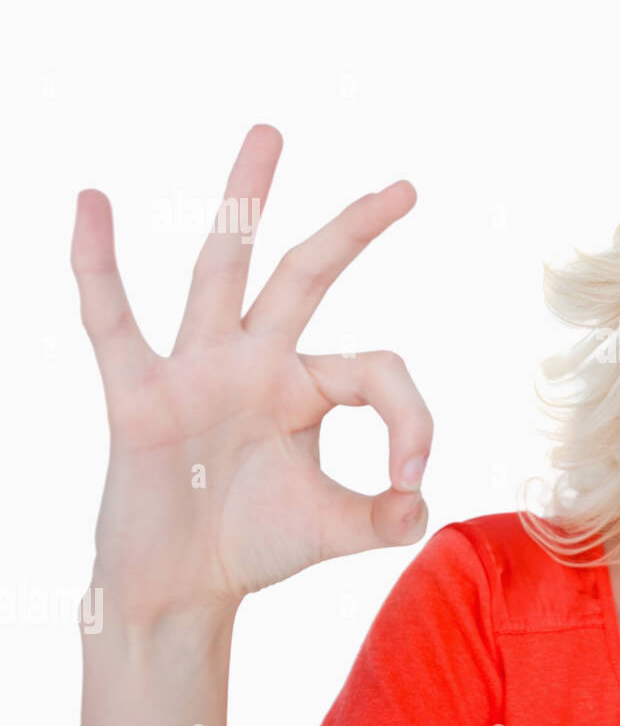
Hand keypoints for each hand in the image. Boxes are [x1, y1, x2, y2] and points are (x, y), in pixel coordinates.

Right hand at [71, 124, 432, 623]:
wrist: (180, 591)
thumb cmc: (253, 546)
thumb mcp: (332, 529)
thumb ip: (383, 518)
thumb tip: (421, 506)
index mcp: (308, 389)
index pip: (378, 370)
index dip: (411, 420)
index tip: (411, 480)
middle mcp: (257, 364)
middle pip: (308, 276)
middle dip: (352, 230)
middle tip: (405, 189)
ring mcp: (198, 371)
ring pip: (223, 269)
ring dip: (246, 201)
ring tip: (272, 134)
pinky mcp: (141, 397)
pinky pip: (113, 323)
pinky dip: (99, 267)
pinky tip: (91, 203)